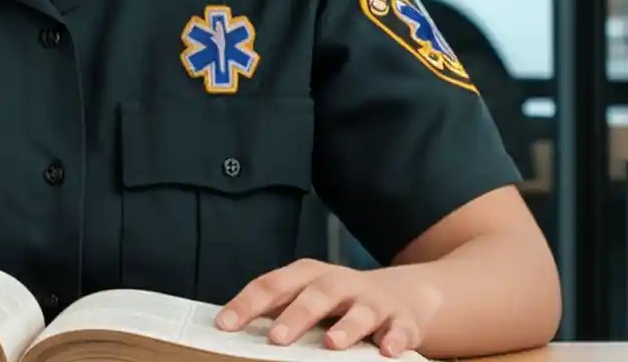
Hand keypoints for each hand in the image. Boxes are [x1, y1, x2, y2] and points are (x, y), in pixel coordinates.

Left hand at [214, 259, 441, 357]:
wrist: (404, 295)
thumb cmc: (338, 302)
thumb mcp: (307, 297)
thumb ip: (276, 310)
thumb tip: (229, 329)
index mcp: (309, 276)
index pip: (273, 285)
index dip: (247, 304)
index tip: (224, 325)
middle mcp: (340, 284)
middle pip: (317, 294)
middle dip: (296, 315)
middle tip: (276, 339)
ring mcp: (373, 302)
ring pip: (359, 312)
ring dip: (346, 327)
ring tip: (331, 344)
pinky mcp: (402, 321)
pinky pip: (400, 330)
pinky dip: (396, 339)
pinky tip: (387, 352)